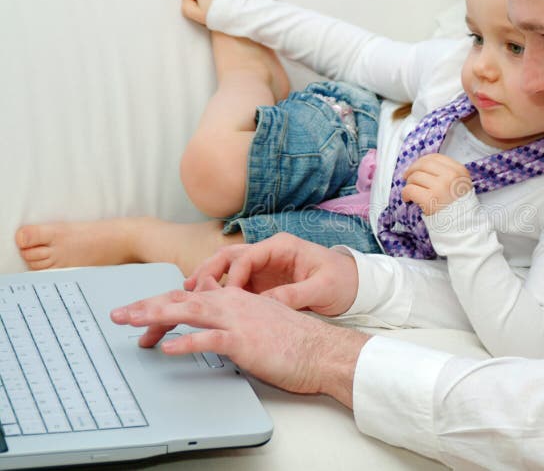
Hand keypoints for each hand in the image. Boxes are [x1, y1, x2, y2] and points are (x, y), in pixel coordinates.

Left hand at [110, 287, 369, 406]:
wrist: (322, 350)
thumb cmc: (295, 340)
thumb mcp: (262, 317)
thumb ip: (236, 309)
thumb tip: (213, 304)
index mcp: (237, 297)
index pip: (191, 294)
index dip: (162, 302)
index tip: (140, 312)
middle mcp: (234, 303)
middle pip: (182, 299)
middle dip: (147, 305)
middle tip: (119, 314)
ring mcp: (238, 321)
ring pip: (189, 312)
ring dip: (156, 316)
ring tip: (130, 322)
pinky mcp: (244, 341)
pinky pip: (209, 340)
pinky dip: (186, 343)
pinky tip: (168, 349)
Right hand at [184, 232, 358, 315]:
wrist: (356, 286)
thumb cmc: (343, 281)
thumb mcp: (322, 288)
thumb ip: (294, 294)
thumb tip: (267, 304)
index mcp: (282, 247)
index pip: (247, 257)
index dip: (232, 277)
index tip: (226, 296)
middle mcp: (270, 253)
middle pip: (230, 257)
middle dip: (208, 271)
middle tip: (190, 287)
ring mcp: (265, 268)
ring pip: (228, 270)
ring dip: (209, 281)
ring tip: (189, 295)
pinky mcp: (264, 282)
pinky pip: (237, 285)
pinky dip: (221, 293)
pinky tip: (209, 305)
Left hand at [402, 153, 472, 214]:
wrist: (462, 225)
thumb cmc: (458, 206)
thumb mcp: (459, 183)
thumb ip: (445, 173)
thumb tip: (420, 166)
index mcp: (459, 170)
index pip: (435, 158)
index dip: (421, 161)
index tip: (416, 168)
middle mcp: (451, 176)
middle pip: (423, 164)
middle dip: (411, 170)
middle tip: (407, 177)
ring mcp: (440, 187)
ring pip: (415, 177)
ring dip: (409, 184)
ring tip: (412, 192)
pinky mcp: (430, 199)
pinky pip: (410, 189)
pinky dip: (405, 194)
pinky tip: (408, 199)